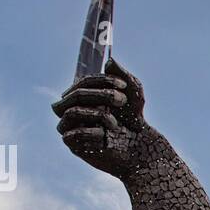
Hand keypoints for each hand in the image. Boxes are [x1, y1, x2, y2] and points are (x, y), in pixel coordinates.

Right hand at [52, 57, 145, 177]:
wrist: (139, 147)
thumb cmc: (132, 118)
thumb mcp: (133, 93)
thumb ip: (123, 76)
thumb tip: (110, 62)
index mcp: (83, 95)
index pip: (83, 82)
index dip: (102, 81)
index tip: (123, 86)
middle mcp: (72, 109)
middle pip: (75, 95)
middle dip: (101, 95)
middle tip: (122, 100)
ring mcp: (70, 127)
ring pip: (72, 112)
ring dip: (98, 114)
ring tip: (115, 123)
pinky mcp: (73, 145)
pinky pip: (73, 133)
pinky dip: (93, 133)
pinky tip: (106, 138)